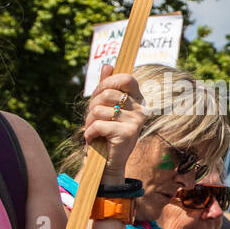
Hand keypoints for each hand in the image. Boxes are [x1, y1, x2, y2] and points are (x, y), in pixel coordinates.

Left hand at [83, 64, 144, 179]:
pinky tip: (93, 139)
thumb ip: (106, 87)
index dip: (108, 82)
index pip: (127, 78)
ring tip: (93, 131)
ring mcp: (135, 122)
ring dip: (89, 121)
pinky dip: (89, 133)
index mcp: (138, 100)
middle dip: (92, 105)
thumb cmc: (106, 132)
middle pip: (107, 93)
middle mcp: (140, 110)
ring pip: (99, 109)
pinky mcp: (127, 134)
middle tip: (92, 118)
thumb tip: (108, 66)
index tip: (98, 93)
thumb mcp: (105, 108)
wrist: (108, 163)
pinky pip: (98, 124)